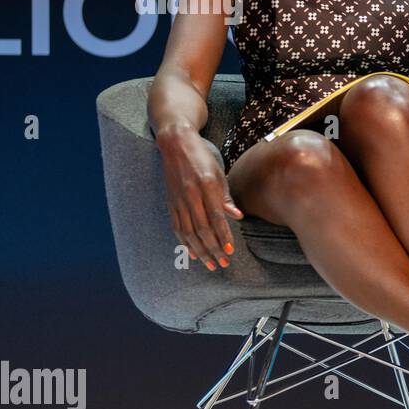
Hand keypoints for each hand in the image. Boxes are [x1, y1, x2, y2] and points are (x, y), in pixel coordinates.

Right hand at [157, 126, 242, 269]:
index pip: (216, 217)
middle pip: (202, 229)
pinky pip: (177, 227)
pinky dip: (184, 242)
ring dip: (200, 250)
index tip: (230, 251)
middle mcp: (191, 195)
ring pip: (188, 232)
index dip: (223, 235)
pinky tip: (192, 253)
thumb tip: (238, 217)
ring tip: (210, 264)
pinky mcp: (170, 202)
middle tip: (223, 263)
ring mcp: (178, 200)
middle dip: (213, 248)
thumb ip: (226, 197)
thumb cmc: (203, 157)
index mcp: (206, 186)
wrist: (176, 144)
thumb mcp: (219, 172)